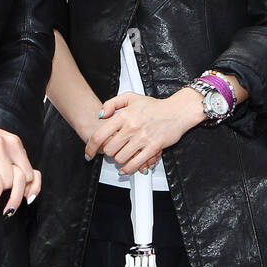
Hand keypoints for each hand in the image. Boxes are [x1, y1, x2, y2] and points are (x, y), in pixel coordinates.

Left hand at [86, 88, 204, 174]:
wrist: (177, 111)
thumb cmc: (155, 106)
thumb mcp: (131, 98)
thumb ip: (112, 103)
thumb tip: (101, 115)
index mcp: (124, 115)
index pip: (100, 135)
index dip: (91, 147)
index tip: (89, 153)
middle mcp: (132, 127)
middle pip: (109, 149)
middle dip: (109, 153)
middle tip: (113, 151)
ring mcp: (142, 138)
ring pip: (120, 158)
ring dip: (119, 160)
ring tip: (123, 156)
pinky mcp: (153, 147)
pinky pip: (135, 164)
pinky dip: (129, 168)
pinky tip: (128, 166)